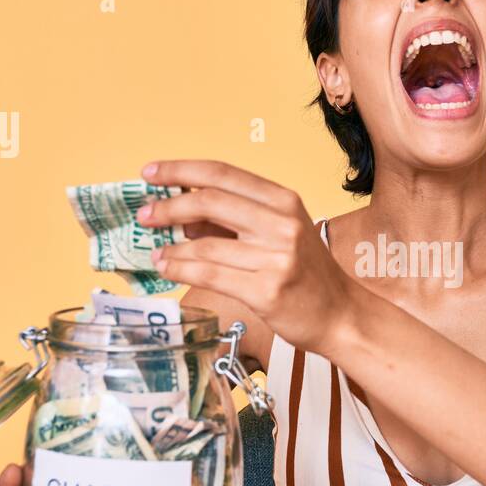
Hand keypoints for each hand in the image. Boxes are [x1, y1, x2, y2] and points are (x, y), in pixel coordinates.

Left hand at [137, 160, 356, 355]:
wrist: (341, 315)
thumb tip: (181, 215)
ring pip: (204, 245)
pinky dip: (181, 270)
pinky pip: (210, 275)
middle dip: (168, 207)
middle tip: (144, 215)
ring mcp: (276, 257)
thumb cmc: (307, 274)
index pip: (223, 174)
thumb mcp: (279, 235)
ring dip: (171, 248)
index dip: (181, 170)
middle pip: (210, 202)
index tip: (150, 172)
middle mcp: (282, 223)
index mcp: (284, 200)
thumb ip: (234, 221)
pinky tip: (168, 269)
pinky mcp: (266, 291)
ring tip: (155, 253)